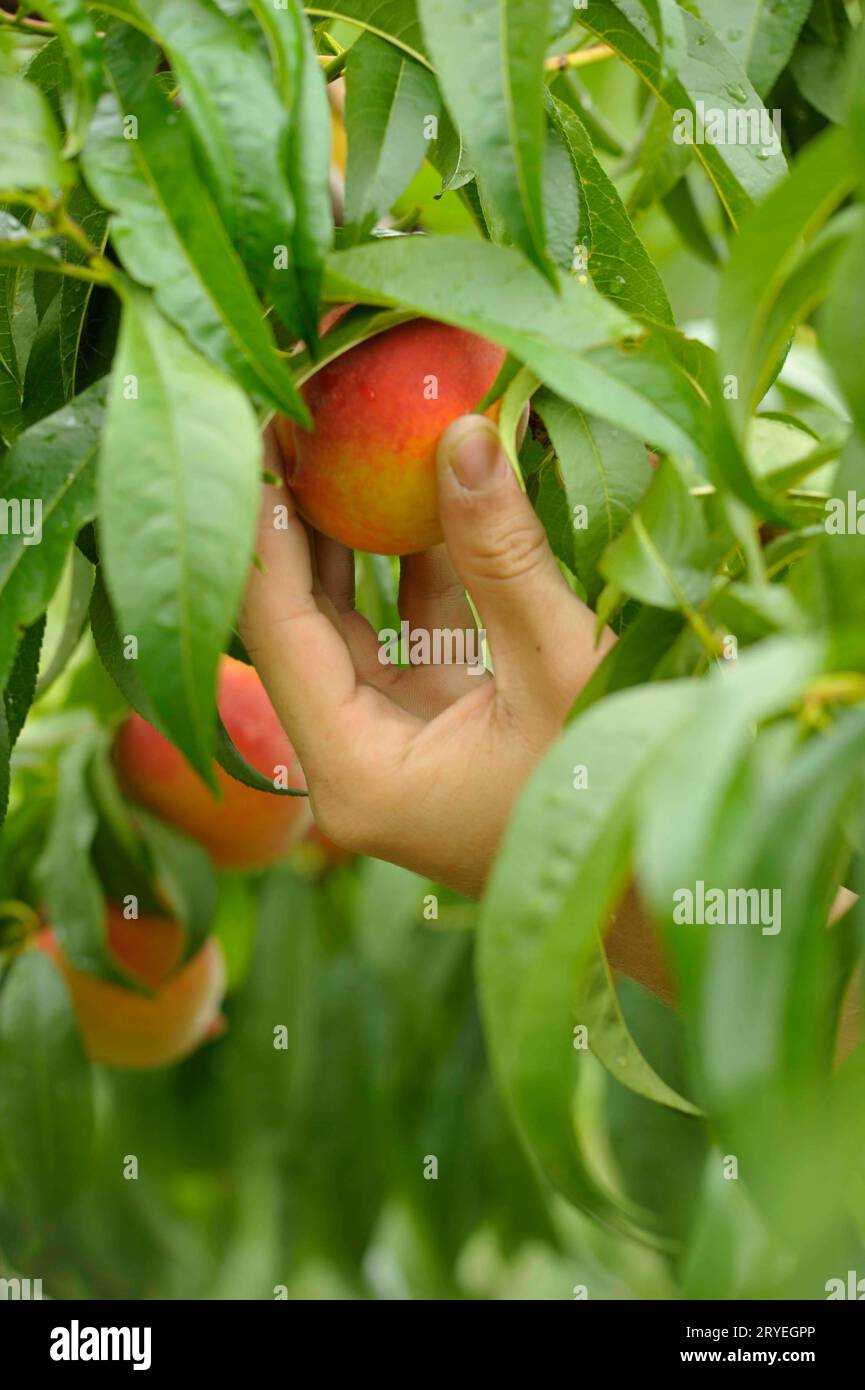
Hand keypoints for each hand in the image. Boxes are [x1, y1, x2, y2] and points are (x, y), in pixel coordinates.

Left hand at [240, 414, 614, 897]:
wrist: (671, 887)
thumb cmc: (621, 799)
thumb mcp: (561, 666)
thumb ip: (504, 553)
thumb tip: (461, 433)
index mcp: (358, 773)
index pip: (279, 635)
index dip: (267, 535)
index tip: (269, 444)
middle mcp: (359, 763)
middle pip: (304, 628)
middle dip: (307, 528)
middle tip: (306, 428)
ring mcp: (401, 745)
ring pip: (356, 628)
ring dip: (362, 544)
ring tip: (358, 446)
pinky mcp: (444, 728)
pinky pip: (412, 636)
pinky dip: (421, 573)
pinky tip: (430, 500)